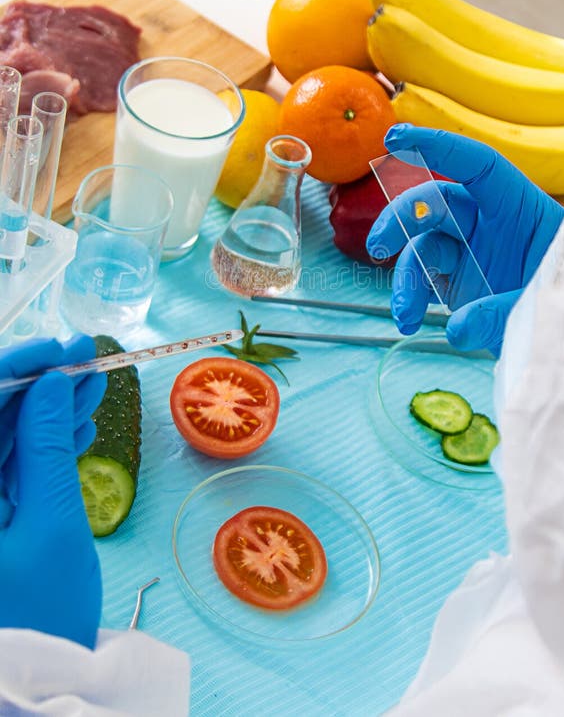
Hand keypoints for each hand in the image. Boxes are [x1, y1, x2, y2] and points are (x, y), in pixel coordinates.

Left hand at [0, 336, 105, 647]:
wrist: (36, 677)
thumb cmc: (40, 610)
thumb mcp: (51, 524)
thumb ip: (45, 448)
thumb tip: (51, 384)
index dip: (16, 366)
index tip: (61, 347)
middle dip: (39, 383)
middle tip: (89, 359)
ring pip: (6, 437)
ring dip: (49, 409)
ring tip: (95, 387)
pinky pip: (14, 465)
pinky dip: (47, 444)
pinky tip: (80, 427)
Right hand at [366, 125, 563, 353]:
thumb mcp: (542, 305)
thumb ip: (500, 315)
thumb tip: (456, 329)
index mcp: (518, 206)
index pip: (477, 164)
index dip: (438, 146)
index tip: (396, 138)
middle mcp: (487, 222)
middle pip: (434, 203)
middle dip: (401, 219)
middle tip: (379, 246)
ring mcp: (467, 249)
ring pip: (422, 247)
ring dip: (405, 277)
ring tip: (406, 314)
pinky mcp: (455, 277)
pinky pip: (422, 278)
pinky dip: (411, 298)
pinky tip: (408, 321)